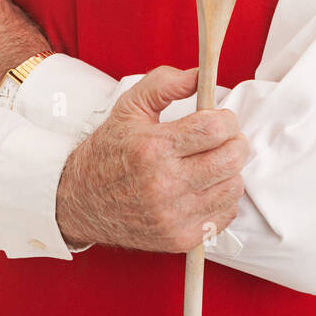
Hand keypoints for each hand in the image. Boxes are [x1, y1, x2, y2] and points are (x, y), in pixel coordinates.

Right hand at [56, 65, 248, 252]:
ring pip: (232, 188)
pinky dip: (222, 198)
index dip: (226, 119)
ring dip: (230, 171)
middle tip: (224, 138)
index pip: (213, 130)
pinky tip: (205, 186)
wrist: (81, 200)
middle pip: (230, 160)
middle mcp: (163, 185)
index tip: (221, 118)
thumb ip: (165, 84)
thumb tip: (200, 76)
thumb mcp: (130, 106)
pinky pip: (225, 215)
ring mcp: (172, 216)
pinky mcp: (179, 238)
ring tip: (212, 162)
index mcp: (152, 148)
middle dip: (235, 142)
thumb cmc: (109, 150)